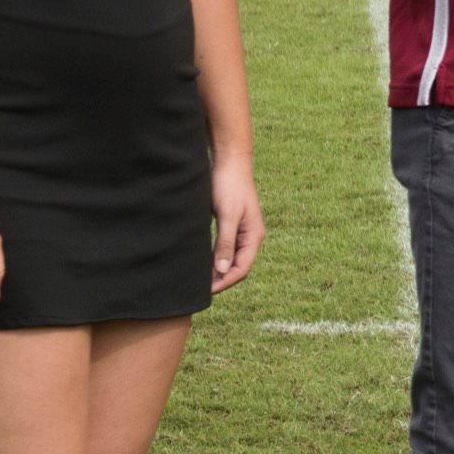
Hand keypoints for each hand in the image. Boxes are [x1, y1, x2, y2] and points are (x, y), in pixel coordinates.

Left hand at [210, 157, 264, 294]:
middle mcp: (250, 236)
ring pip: (230, 258)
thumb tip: (221, 270)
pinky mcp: (231, 225)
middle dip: (221, 280)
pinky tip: (201, 262)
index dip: (225, 282)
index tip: (207, 291)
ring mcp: (241, 231)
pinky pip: (225, 248)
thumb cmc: (229, 186)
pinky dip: (214, 258)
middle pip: (238, 266)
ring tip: (199, 280)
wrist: (230, 162)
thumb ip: (225, 243)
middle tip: (200, 290)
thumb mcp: (227, 216)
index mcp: (253, 236)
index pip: (242, 268)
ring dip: (217, 270)